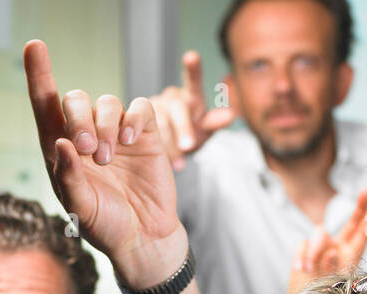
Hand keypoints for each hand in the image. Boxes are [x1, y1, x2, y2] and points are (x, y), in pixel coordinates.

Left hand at [24, 40, 186, 287]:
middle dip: (78, 117)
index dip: (39, 76)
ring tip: (109, 159)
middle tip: (87, 149)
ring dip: (104, 126)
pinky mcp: (144, 134)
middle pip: (75, 100)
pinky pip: (138, 108)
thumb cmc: (107, 226)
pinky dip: (133, 119)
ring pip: (106, 102)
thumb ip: (68, 178)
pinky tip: (131, 142)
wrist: (144, 238)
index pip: (45, 107)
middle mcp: (86, 137)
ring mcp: (116, 133)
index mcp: (61, 152)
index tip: (34, 47)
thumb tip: (60, 142)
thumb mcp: (81, 209)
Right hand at [148, 51, 237, 169]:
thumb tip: (230, 114)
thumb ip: (214, 122)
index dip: (192, 68)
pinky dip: (139, 137)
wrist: (167, 149)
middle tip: (187, 147)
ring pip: (159, 124)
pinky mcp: (137, 121)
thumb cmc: (189, 135)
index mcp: (189, 97)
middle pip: (177, 109)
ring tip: (176, 163)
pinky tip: (136, 143)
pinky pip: (140, 129)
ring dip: (167, 144)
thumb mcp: (204, 130)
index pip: (193, 80)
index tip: (191, 56)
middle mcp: (170, 99)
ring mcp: (152, 109)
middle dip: (183, 128)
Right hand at [288, 189, 366, 292]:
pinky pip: (303, 243)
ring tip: (310, 268)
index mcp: (351, 256)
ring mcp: (322, 247)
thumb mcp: (332, 284)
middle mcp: (339, 248)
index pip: (363, 234)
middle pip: (352, 222)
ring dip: (315, 248)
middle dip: (359, 206)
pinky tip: (302, 268)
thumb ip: (335, 268)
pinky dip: (301, 255)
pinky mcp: (305, 250)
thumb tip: (332, 252)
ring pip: (320, 232)